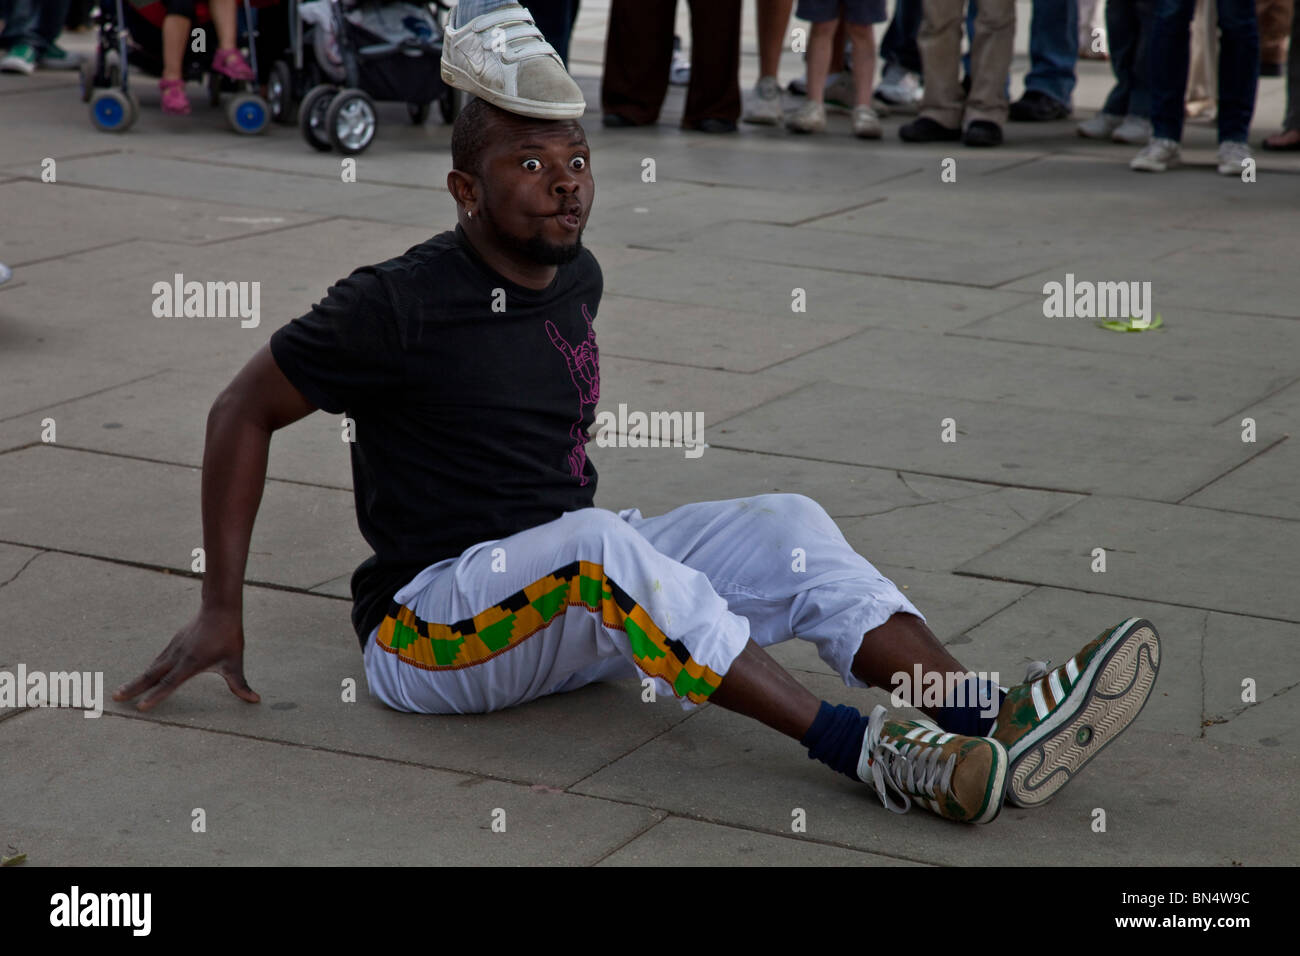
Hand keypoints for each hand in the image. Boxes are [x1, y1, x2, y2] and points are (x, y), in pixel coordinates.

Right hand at [113, 606, 259, 710]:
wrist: (219, 608)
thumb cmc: (228, 636)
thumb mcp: (235, 662)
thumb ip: (240, 684)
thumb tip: (255, 700)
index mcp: (191, 663)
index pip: (170, 683)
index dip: (156, 696)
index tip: (141, 707)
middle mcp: (177, 657)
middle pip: (152, 675)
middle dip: (134, 688)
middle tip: (116, 698)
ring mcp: (173, 648)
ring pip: (152, 667)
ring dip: (137, 679)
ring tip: (122, 691)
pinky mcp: (174, 643)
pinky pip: (158, 659)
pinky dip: (148, 669)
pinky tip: (144, 676)